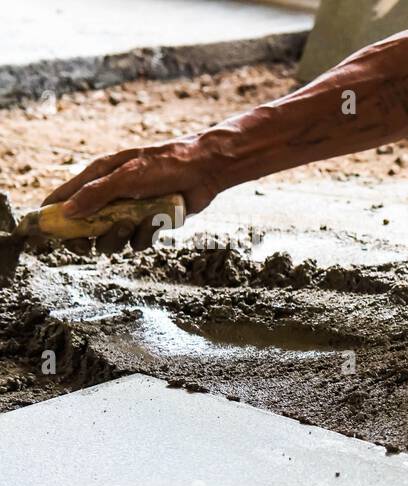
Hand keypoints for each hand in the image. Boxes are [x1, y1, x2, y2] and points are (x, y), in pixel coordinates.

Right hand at [42, 137, 223, 253]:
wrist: (205, 171)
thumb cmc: (165, 165)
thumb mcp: (127, 176)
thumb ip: (96, 194)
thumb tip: (67, 211)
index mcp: (97, 177)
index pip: (63, 198)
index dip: (52, 216)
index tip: (47, 233)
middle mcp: (110, 196)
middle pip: (83, 227)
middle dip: (85, 239)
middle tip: (87, 244)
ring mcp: (129, 211)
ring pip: (111, 239)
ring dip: (119, 236)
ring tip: (132, 222)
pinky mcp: (150, 223)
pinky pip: (138, 241)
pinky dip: (145, 235)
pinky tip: (156, 221)